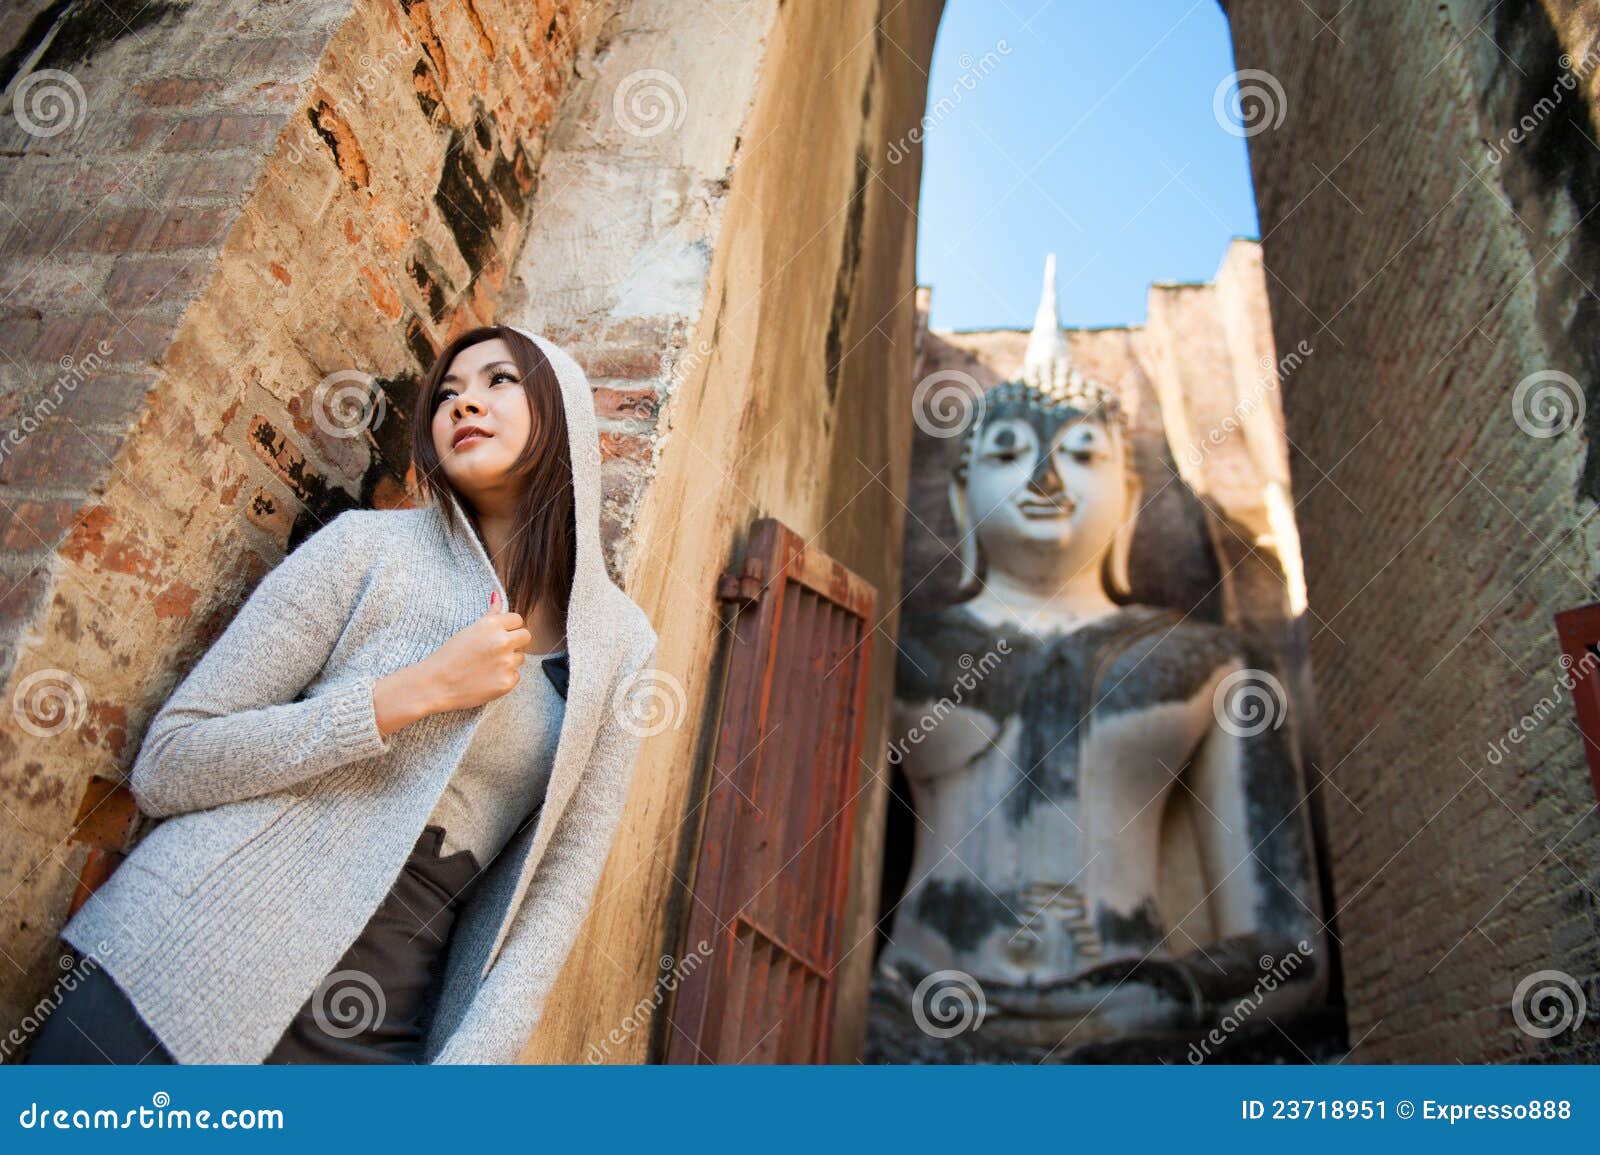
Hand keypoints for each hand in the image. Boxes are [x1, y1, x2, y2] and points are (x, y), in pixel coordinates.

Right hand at [419, 590, 533, 712]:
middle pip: (525, 636)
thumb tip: (497, 595)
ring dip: (509, 660)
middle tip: (497, 650)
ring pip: (520, 657)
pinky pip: (515, 675)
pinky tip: (487, 678)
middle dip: (514, 641)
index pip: (517, 619)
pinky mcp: (507, 682)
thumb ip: (490, 614)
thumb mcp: (468, 630)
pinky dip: (504, 678)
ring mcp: (506, 663)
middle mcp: (502, 642)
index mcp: (492, 625)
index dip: (509, 627)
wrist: (436, 684)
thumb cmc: (449, 656)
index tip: (499, 634)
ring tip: (487, 665)